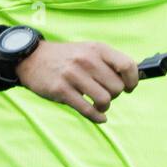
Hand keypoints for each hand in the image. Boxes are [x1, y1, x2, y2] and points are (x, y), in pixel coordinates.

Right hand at [15, 41, 138, 123]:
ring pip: (104, 99)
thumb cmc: (67, 57)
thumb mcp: (89, 50)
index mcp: (98, 49)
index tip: (129, 87)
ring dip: (105, 107)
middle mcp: (87, 60)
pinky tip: (99, 117)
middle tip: (107, 95)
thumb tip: (133, 78)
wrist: (33, 58)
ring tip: (100, 105)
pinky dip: (97, 117)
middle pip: (117, 87)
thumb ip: (109, 61)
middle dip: (115, 95)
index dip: (133, 80)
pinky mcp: (61, 90)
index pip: (127, 65)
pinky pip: (87, 109)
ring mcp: (73, 75)